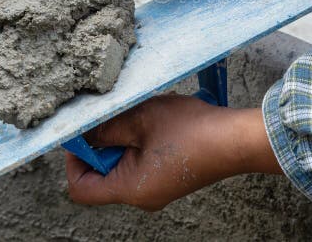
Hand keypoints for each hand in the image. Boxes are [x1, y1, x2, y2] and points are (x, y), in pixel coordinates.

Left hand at [65, 94, 280, 211]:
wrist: (237, 139)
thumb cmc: (192, 130)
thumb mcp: (140, 120)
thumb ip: (106, 128)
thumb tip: (83, 133)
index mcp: (131, 189)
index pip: (81, 188)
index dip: (74, 159)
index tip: (81, 133)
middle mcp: (141, 196)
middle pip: (100, 175)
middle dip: (101, 143)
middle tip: (113, 116)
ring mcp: (156, 188)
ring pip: (121, 165)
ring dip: (122, 138)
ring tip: (139, 116)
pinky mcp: (167, 177)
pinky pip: (140, 162)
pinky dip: (138, 141)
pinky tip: (153, 121)